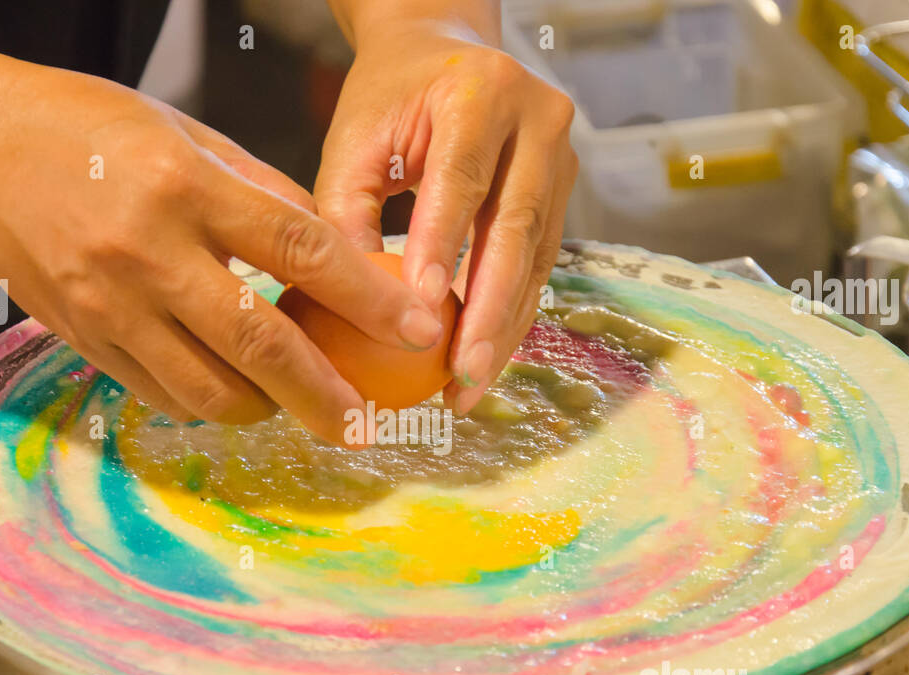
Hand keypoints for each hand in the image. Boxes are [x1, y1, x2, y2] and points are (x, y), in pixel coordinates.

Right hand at [0, 67, 443, 443]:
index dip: (368, 300)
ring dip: (266, 409)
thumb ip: (264, 196)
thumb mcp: (189, 137)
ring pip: (209, 392)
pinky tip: (229, 385)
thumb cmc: (89, 132)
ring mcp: (110, 308)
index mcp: (187, 188)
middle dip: (324, 397)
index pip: (301, 252)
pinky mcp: (85, 342)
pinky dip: (208, 401)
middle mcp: (149, 254)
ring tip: (296, 401)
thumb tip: (336, 253)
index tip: (418, 332)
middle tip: (365, 425)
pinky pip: (163, 395)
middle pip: (260, 348)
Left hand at [315, 15, 578, 413]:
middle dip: (489, 309)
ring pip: (537, 257)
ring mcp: (561, 157)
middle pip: (517, 227)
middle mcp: (537, 120)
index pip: (462, 177)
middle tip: (460, 371)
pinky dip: (511, 315)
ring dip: (504, 327)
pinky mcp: (562, 194)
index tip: (423, 307)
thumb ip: (345, 212)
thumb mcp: (354, 139)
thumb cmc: (389, 99)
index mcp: (480, 90)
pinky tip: (483, 359)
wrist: (442, 55)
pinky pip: (540, 265)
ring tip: (469, 384)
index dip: (445, 245)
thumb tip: (349, 302)